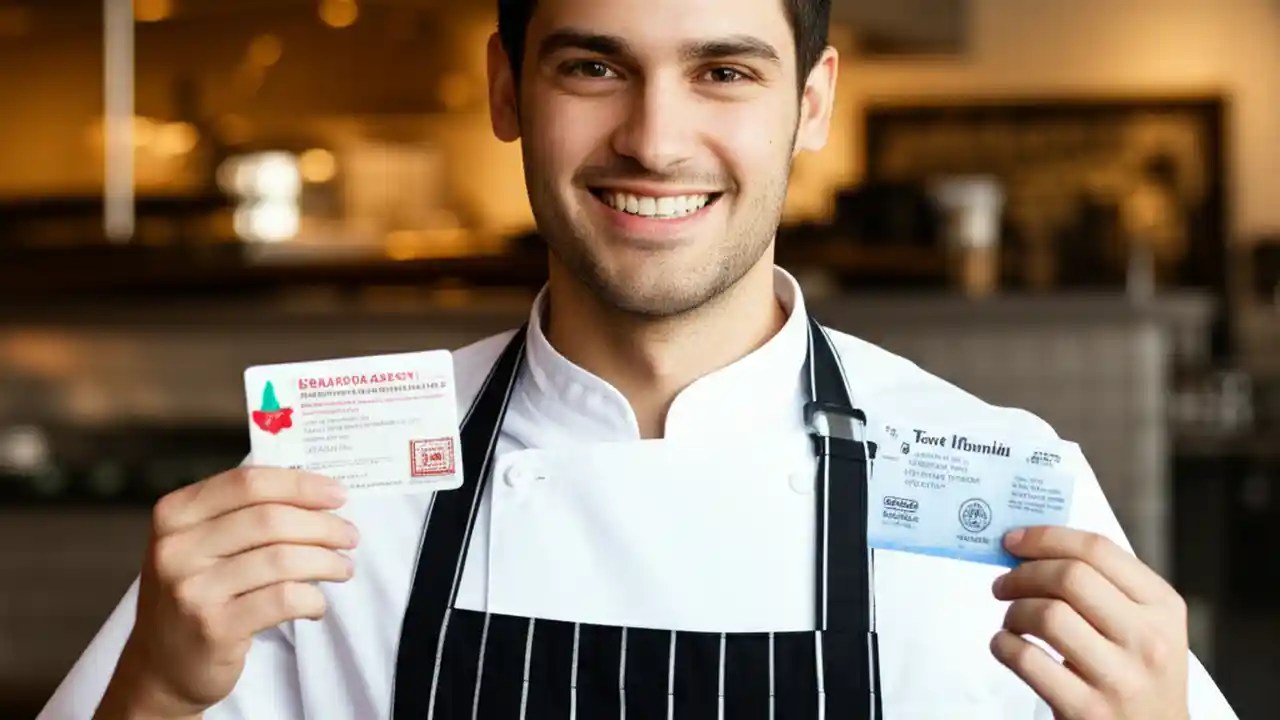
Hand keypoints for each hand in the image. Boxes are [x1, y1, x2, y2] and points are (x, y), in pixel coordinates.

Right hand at [95, 468, 358, 718]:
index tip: (338, 494)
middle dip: (323, 526)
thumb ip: (244, 513)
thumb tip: (318, 494)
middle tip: (350, 536)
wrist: (161, 666)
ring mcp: (192, 589)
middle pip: (271, 519)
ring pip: (282, 559)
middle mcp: (176, 548)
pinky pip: (283, 599)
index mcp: (175, 514)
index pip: (248, 483)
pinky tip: (317, 604)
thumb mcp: (200, 543)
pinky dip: (312, 599)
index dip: (300, 485)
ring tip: (343, 568)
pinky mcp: (213, 628)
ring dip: (326, 562)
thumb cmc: (196, 592)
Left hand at [989, 526, 1188, 719]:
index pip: (1098, 550)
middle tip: (1003, 584)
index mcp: (1163, 608)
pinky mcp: (1088, 711)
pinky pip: (1027, 659)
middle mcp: (1149, 640)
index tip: (1013, 540)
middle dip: (1022, 573)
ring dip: (1013, 611)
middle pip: (1070, 576)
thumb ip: (1103, 586)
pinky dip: (1003, 645)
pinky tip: (1006, 646)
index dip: (1046, 537)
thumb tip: (1033, 546)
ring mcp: (1120, 678)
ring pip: (1047, 614)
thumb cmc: (1135, 676)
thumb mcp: (1142, 626)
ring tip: (1011, 621)